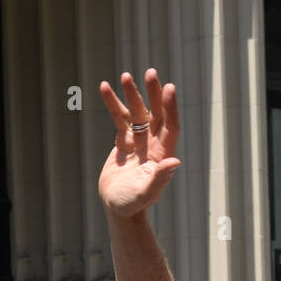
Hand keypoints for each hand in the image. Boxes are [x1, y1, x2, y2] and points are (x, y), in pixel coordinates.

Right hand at [98, 70, 180, 217]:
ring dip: (132, 94)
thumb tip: (175, 162)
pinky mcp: (124, 141)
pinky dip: (112, 103)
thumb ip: (159, 178)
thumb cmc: (132, 204)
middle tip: (151, 73)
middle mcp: (153, 145)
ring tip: (125, 76)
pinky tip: (105, 87)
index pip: (170, 126)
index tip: (168, 88)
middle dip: (154, 94)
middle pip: (156, 114)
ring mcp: (139, 141)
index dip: (170, 108)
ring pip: (137, 113)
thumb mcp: (146, 192)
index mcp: (163, 155)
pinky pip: (119, 118)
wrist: (116, 208)